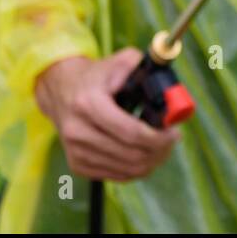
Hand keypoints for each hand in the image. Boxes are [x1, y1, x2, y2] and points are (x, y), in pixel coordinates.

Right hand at [35, 49, 180, 181]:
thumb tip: (172, 91)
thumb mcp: (121, 61)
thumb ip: (148, 70)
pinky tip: (145, 154)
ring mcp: (76, 151)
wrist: (61, 90)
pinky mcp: (78, 164)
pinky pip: (117, 176)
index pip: (131, 132)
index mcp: (89, 104)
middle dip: (160, 150)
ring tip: (162, 146)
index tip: (175, 133)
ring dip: (152, 161)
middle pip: (132, 155)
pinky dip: (137, 168)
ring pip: (127, 169)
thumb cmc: (98, 75)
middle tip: (172, 140)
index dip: (159, 137)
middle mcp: (78, 131)